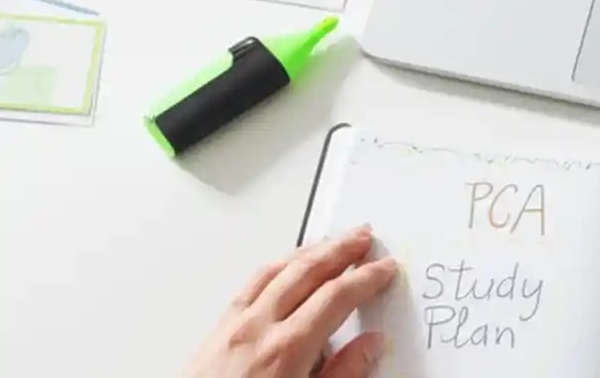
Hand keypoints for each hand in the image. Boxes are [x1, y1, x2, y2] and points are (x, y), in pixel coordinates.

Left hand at [183, 226, 397, 377]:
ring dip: (309, 250)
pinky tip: (285, 264)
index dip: (365, 277)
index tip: (384, 268)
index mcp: (287, 349)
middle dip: (339, 249)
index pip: (336, 297)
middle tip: (363, 236)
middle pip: (307, 272)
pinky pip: (250, 284)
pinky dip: (276, 265)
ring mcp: (233, 325)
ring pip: (276, 270)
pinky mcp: (215, 331)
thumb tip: (370, 344)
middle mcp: (258, 328)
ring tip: (331, 241)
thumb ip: (343, 374)